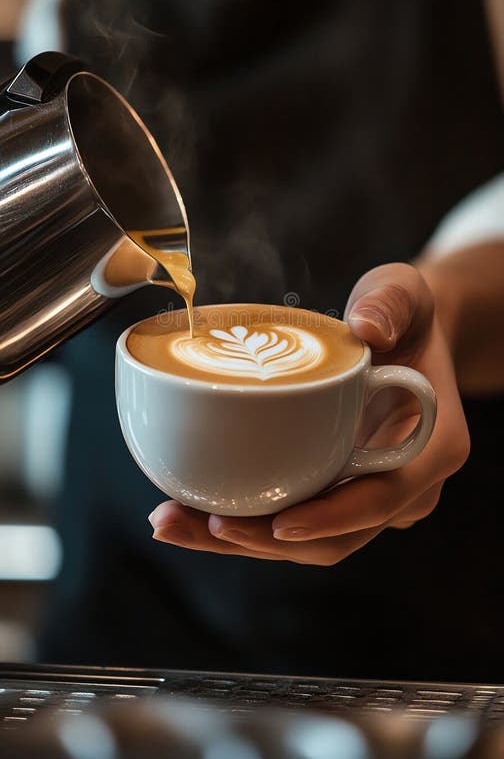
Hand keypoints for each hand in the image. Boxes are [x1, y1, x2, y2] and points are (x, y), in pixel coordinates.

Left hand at [148, 263, 469, 564]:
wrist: (401, 336)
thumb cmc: (403, 315)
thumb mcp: (403, 292)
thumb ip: (390, 301)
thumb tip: (367, 327)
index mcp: (432, 447)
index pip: (385, 498)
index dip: (334, 519)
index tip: (282, 523)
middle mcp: (404, 486)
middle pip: (336, 537)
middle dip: (265, 541)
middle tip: (203, 522)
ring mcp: (366, 495)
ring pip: (306, 541)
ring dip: (240, 540)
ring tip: (174, 521)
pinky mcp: (332, 491)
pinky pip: (290, 518)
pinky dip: (241, 519)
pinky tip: (188, 508)